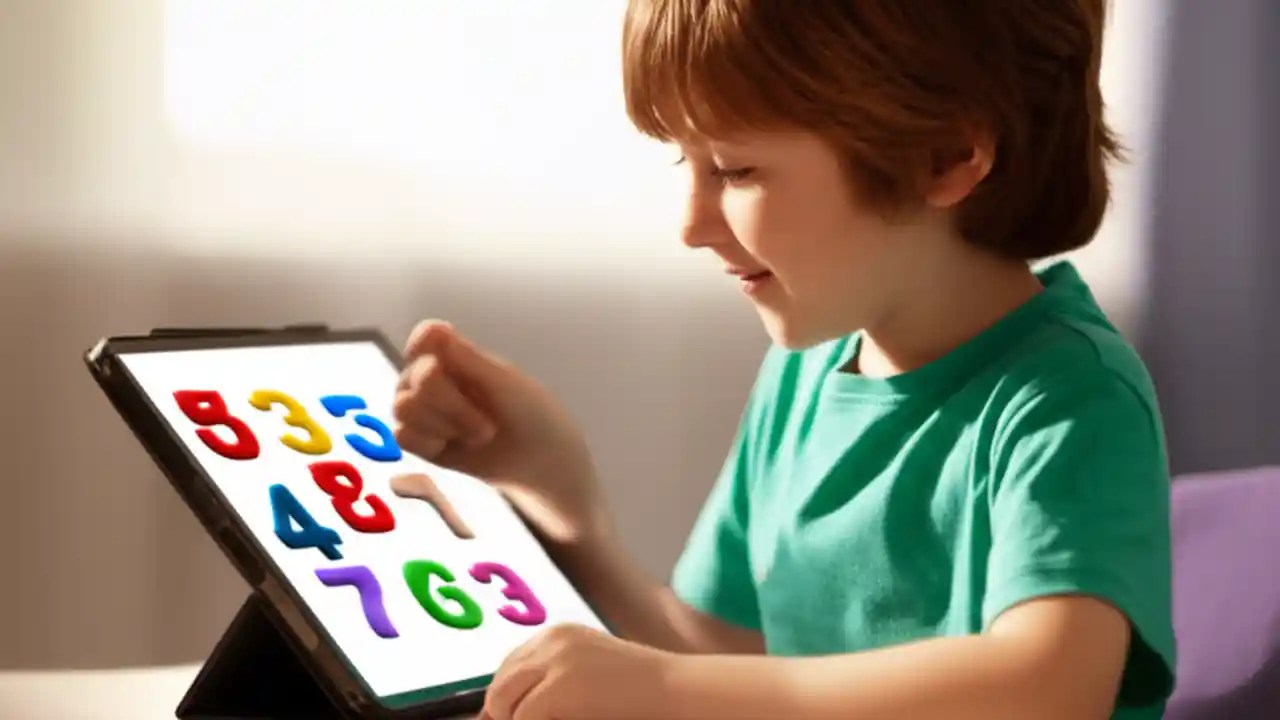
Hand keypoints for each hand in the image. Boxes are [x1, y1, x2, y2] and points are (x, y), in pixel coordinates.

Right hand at [392, 320, 607, 543]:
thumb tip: (435, 330)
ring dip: (444, 426)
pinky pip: (401, 436)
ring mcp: (422, 408)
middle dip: (453, 405)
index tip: (454, 365)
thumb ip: (469, 359)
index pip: (424, 336)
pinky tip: (452, 447)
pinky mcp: (418, 439)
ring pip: (402, 407)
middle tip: (487, 426)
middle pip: (416, 378)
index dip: (428, 347)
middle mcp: (431, 376)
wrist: (539, 462)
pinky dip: (428, 443)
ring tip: (476, 437)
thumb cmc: (531, 413)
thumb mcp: (505, 383)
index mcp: (455, 353)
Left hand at [481, 624, 674, 719]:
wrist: (673, 688)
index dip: (503, 696)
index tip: (503, 717)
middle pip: (501, 681)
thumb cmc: (640, 687)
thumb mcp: (588, 671)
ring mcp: (554, 661)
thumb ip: (554, 677)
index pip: (510, 665)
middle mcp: (551, 640)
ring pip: (503, 700)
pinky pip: (523, 717)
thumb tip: (510, 707)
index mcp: (558, 634)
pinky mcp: (559, 687)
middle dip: (501, 711)